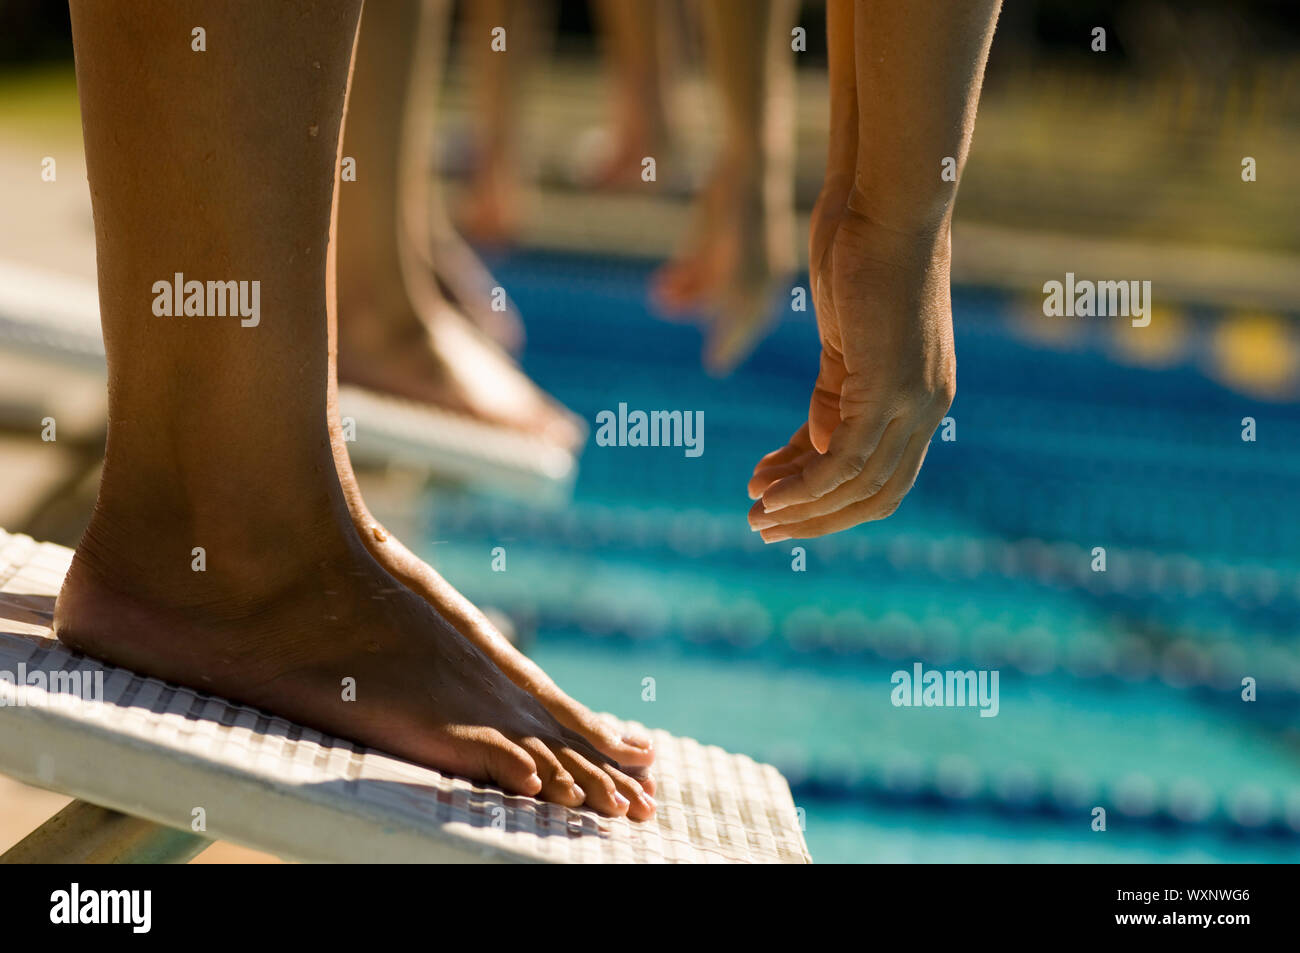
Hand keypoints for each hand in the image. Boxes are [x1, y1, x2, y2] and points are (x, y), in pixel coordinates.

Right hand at [746, 192, 955, 539]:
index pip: (884, 476)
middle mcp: (928, 406)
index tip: (781, 507)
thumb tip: (819, 449)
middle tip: (764, 527)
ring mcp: (913, 400)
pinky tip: (769, 495)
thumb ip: (834, 396)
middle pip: (878, 495)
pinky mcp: (888, 387)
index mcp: (922, 396)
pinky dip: (805, 486)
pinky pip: (844, 460)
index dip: (832, 503)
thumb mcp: (845, 342)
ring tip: (756, 515)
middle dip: (819, 520)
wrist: (887, 205)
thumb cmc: (864, 256)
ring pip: (859, 485)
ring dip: (803, 509)